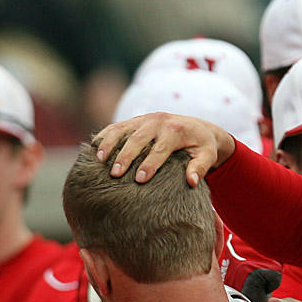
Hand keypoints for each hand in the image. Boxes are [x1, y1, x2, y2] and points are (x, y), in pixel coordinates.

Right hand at [93, 112, 235, 185]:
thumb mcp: (208, 155)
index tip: (140, 180)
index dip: (150, 164)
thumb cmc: (202, 146)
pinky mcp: (134, 121)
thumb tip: (191, 182)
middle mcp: (158, 121)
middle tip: (115, 174)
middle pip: (138, 138)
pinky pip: (116, 127)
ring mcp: (144, 119)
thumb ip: (201, 168)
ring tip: (99, 160)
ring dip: (109, 144)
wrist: (197, 127)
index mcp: (176, 130)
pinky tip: (93, 150)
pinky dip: (104, 136)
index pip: (161, 148)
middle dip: (126, 156)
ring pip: (123, 129)